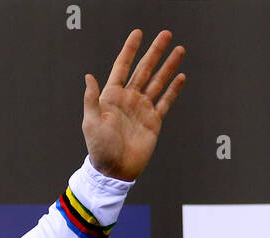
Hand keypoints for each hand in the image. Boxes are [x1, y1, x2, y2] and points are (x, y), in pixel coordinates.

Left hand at [83, 29, 185, 180]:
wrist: (114, 171)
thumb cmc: (99, 149)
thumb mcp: (90, 123)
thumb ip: (91, 99)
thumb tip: (89, 77)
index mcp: (111, 97)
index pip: (122, 68)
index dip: (129, 50)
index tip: (138, 33)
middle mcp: (128, 100)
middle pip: (144, 70)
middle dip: (155, 52)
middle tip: (166, 34)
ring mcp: (142, 109)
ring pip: (158, 81)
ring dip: (168, 66)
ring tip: (179, 49)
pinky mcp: (153, 121)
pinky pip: (165, 101)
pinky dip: (173, 89)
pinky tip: (181, 76)